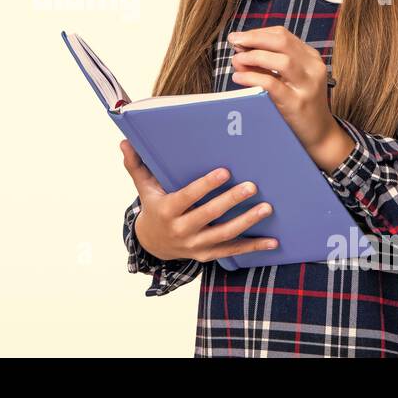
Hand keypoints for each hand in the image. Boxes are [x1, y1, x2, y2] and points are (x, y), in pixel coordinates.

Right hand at [121, 139, 277, 262]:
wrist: (153, 244)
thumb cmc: (154, 208)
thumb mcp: (144, 187)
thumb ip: (136, 165)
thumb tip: (124, 142)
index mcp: (167, 211)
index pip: (188, 197)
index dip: (205, 185)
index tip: (225, 171)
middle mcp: (181, 231)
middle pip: (209, 215)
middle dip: (231, 200)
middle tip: (252, 186)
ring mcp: (195, 246)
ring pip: (224, 234)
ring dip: (247, 222)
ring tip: (266, 208)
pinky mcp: (207, 255)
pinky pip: (233, 251)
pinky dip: (254, 247)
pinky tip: (273, 242)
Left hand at [227, 26, 355, 172]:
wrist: (320, 134)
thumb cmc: (300, 104)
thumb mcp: (288, 79)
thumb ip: (266, 65)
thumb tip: (239, 53)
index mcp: (310, 57)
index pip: (282, 35)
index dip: (257, 33)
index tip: (239, 38)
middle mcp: (312, 68)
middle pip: (281, 41)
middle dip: (253, 38)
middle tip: (234, 41)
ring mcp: (307, 86)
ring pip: (281, 60)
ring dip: (254, 57)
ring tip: (237, 61)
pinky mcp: (297, 103)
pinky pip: (272, 84)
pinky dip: (253, 78)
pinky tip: (239, 77)